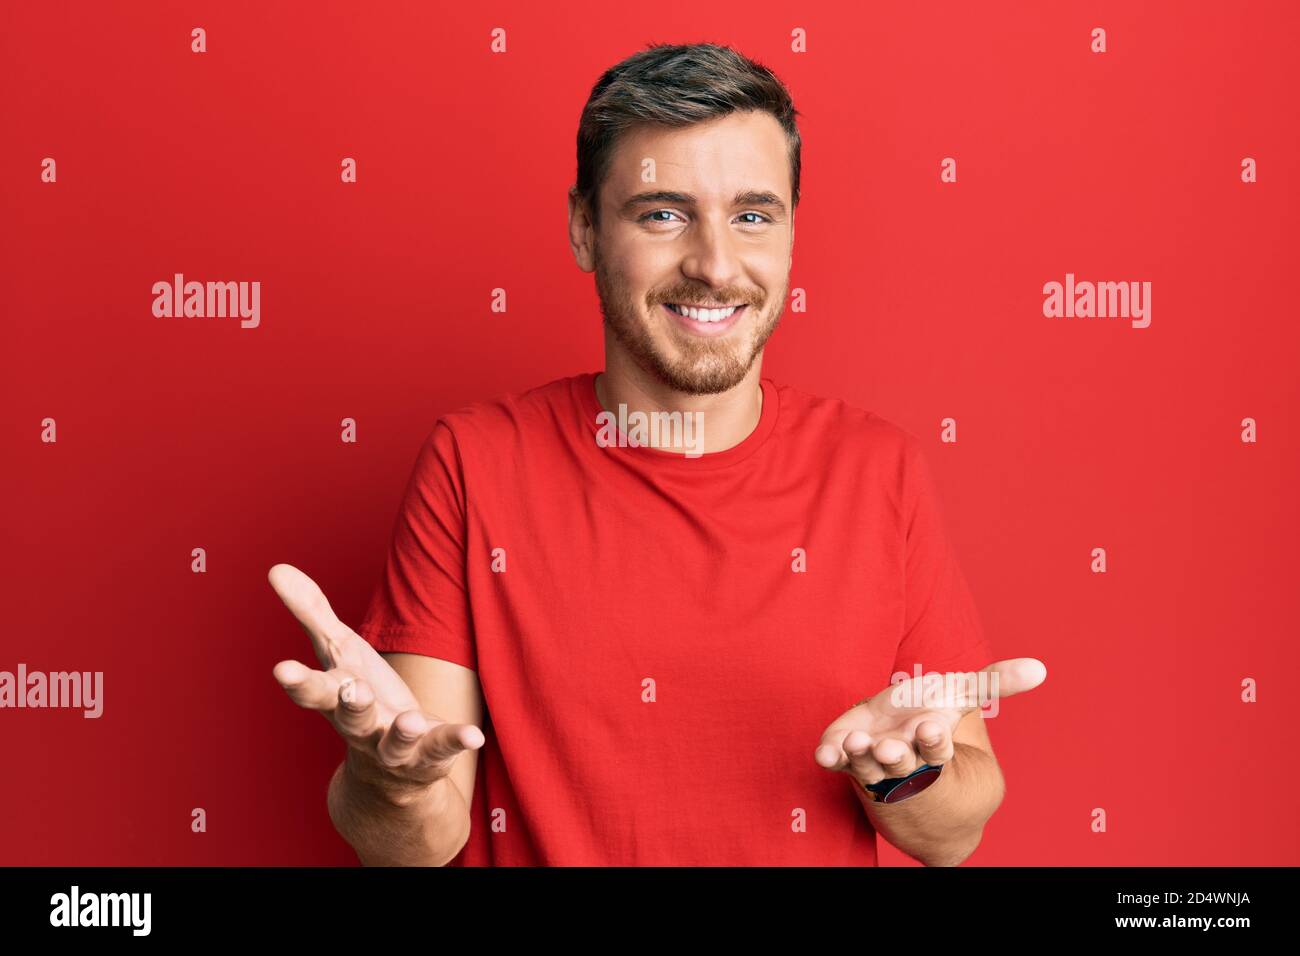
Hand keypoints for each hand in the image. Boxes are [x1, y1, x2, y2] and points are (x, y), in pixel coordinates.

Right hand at [267, 563, 483, 796]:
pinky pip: (442, 748)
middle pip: (352, 718)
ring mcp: (395, 747)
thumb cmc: (358, 697)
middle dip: (351, 705)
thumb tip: (275, 568)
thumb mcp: (338, 653)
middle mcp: (362, 728)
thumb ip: (312, 613)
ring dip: (401, 732)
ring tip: (408, 719)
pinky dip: (456, 741)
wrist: (386, 774)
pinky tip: (473, 735)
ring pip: (395, 743)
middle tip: (352, 691)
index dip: (297, 681)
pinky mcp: (429, 755)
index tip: (281, 670)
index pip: (313, 690)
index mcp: (337, 699)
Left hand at [814, 658, 1045, 787]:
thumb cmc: (930, 717)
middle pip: (900, 762)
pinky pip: (835, 761)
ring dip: (861, 757)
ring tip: (859, 743)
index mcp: (932, 747)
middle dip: (895, 755)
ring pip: (866, 766)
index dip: (933, 741)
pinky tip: (825, 754)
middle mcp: (902, 759)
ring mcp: (870, 761)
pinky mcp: (842, 756)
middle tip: (888, 747)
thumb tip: (1040, 668)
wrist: (893, 739)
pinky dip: (830, 758)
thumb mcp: (960, 698)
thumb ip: (994, 683)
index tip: (930, 727)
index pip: (936, 749)